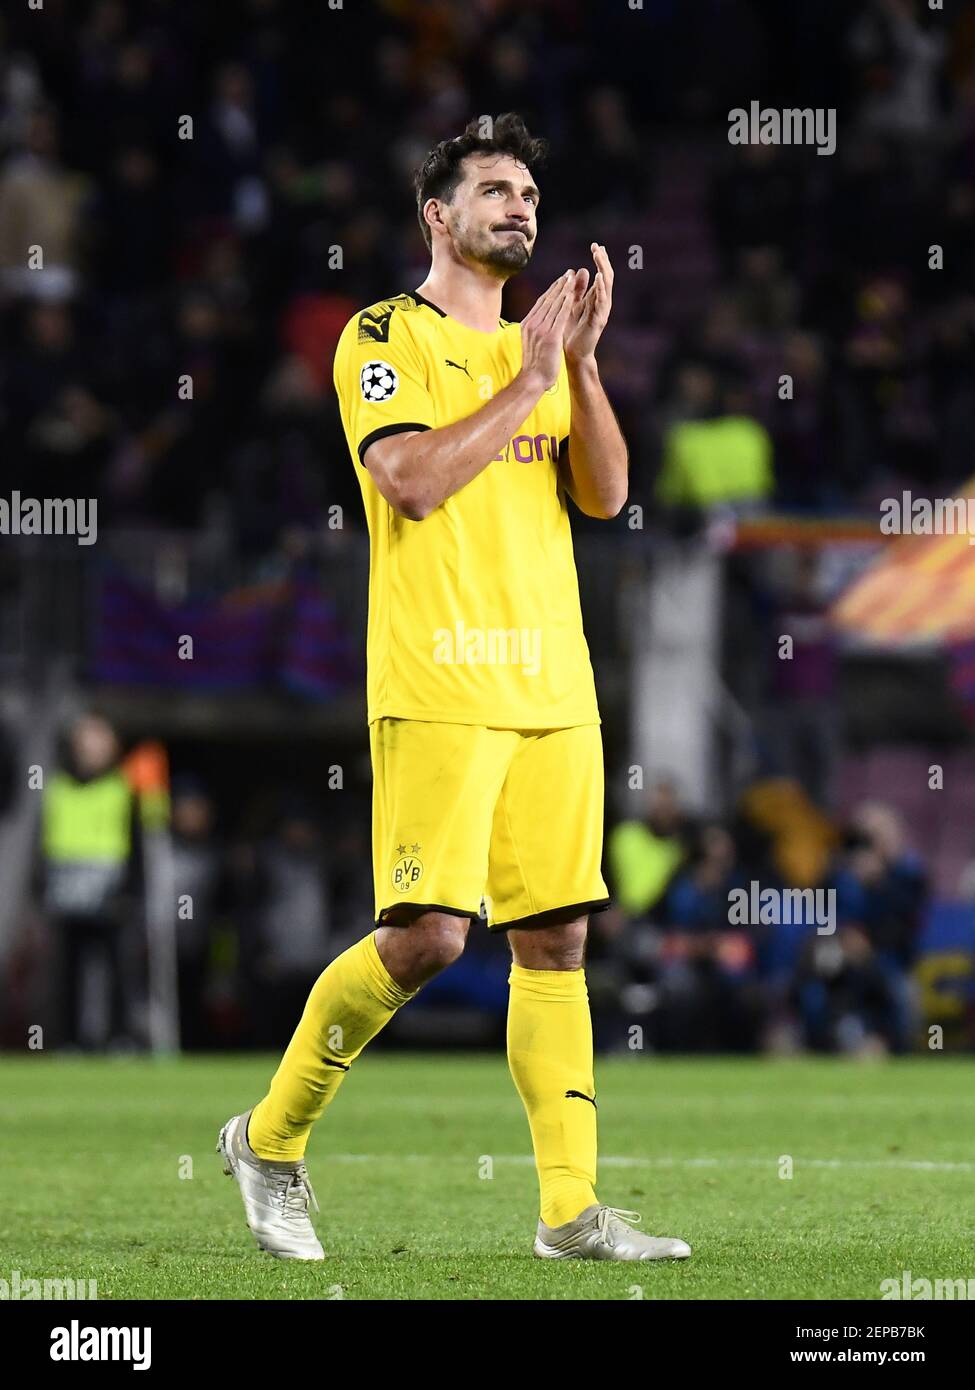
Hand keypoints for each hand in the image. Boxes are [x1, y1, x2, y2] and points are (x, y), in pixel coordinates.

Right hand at [519, 270, 575, 388]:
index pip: (541, 303)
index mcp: (527, 324)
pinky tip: (573, 294)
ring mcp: (541, 329)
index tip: (560, 281)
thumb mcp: (530, 343)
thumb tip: (537, 323)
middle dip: (559, 285)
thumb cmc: (534, 366)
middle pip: (548, 299)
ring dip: (565, 289)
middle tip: (569, 273)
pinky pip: (560, 315)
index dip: (552, 290)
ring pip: (554, 304)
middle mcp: (532, 323)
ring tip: (573, 277)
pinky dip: (566, 302)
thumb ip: (534, 330)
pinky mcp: (550, 336)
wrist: (532, 380)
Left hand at [564, 243, 613, 362]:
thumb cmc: (572, 330)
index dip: (600, 260)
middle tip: (597, 247)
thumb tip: (581, 269)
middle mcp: (602, 303)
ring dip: (602, 270)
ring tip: (599, 256)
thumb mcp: (573, 304)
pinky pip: (602, 302)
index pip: (601, 274)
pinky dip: (601, 289)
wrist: (573, 354)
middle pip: (606, 277)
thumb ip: (578, 289)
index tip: (595, 245)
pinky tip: (598, 278)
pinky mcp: (599, 320)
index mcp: (596, 298)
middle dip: (602, 261)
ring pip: (606, 287)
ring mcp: (601, 311)